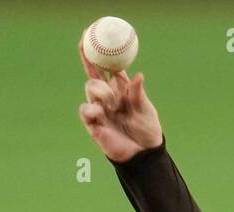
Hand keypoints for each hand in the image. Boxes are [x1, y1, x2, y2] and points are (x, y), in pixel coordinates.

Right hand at [77, 41, 162, 162]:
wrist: (144, 155)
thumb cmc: (147, 131)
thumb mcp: (146, 110)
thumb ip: (139, 94)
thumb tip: (138, 75)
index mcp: (121, 90)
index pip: (106, 68)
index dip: (97, 53)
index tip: (89, 35)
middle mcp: (108, 97)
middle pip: (93, 75)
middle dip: (91, 64)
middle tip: (96, 60)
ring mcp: (99, 109)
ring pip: (90, 90)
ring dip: (101, 93)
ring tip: (112, 104)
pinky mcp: (93, 124)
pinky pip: (85, 110)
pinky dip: (92, 109)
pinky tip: (101, 112)